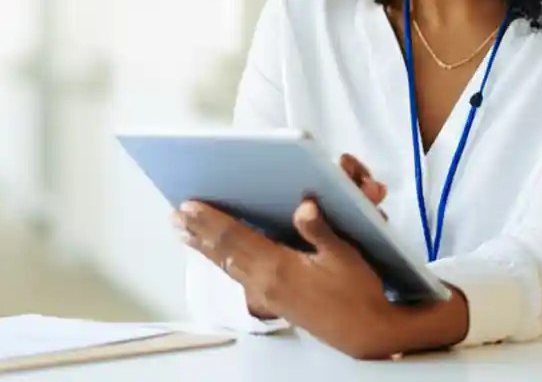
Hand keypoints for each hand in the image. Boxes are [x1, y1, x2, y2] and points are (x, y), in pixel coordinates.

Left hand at [175, 157, 466, 358]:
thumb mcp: (345, 257)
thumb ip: (320, 230)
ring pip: (228, 266)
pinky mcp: (272, 303)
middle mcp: (265, 283)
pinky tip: (218, 257)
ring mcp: (266, 295)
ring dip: (204, 248)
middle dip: (198, 233)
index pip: (236, 238)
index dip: (210, 221)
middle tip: (174, 217)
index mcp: (279, 268)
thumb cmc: (359, 293)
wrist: (367, 334)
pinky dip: (223, 262)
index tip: (188, 206)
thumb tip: (303, 206)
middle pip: (224, 252)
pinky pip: (239, 277)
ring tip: (184, 234)